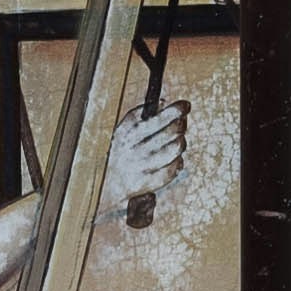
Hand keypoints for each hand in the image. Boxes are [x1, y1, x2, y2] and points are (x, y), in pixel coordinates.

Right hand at [103, 96, 189, 217]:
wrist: (104, 187)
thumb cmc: (120, 154)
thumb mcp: (123, 131)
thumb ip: (140, 115)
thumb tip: (163, 103)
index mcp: (125, 131)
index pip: (155, 116)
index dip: (174, 110)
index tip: (185, 105)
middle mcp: (131, 147)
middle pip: (169, 131)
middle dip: (180, 125)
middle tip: (182, 123)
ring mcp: (138, 165)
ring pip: (173, 149)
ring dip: (180, 143)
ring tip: (179, 142)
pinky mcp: (144, 182)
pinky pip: (171, 169)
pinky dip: (177, 163)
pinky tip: (175, 160)